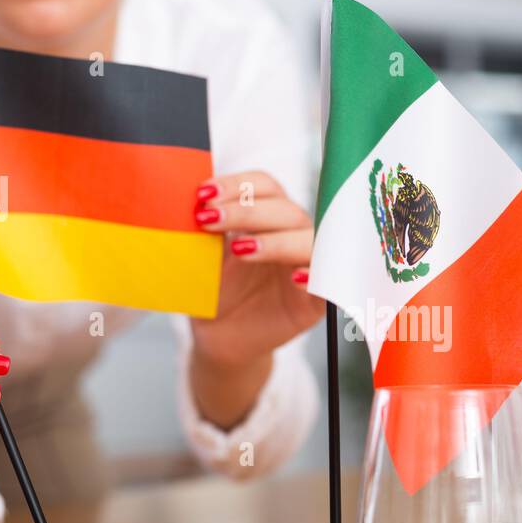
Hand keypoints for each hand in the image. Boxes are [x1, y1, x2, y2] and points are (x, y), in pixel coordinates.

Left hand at [189, 170, 323, 368]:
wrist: (219, 337)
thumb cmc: (215, 292)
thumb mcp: (206, 256)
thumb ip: (207, 228)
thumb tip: (194, 200)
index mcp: (267, 217)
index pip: (265, 186)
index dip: (238, 185)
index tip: (203, 194)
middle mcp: (292, 235)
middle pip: (286, 210)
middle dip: (247, 210)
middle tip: (208, 219)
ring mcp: (306, 266)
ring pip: (309, 240)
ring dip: (276, 241)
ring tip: (241, 250)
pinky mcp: (315, 300)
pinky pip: (328, 283)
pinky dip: (314, 276)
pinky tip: (294, 278)